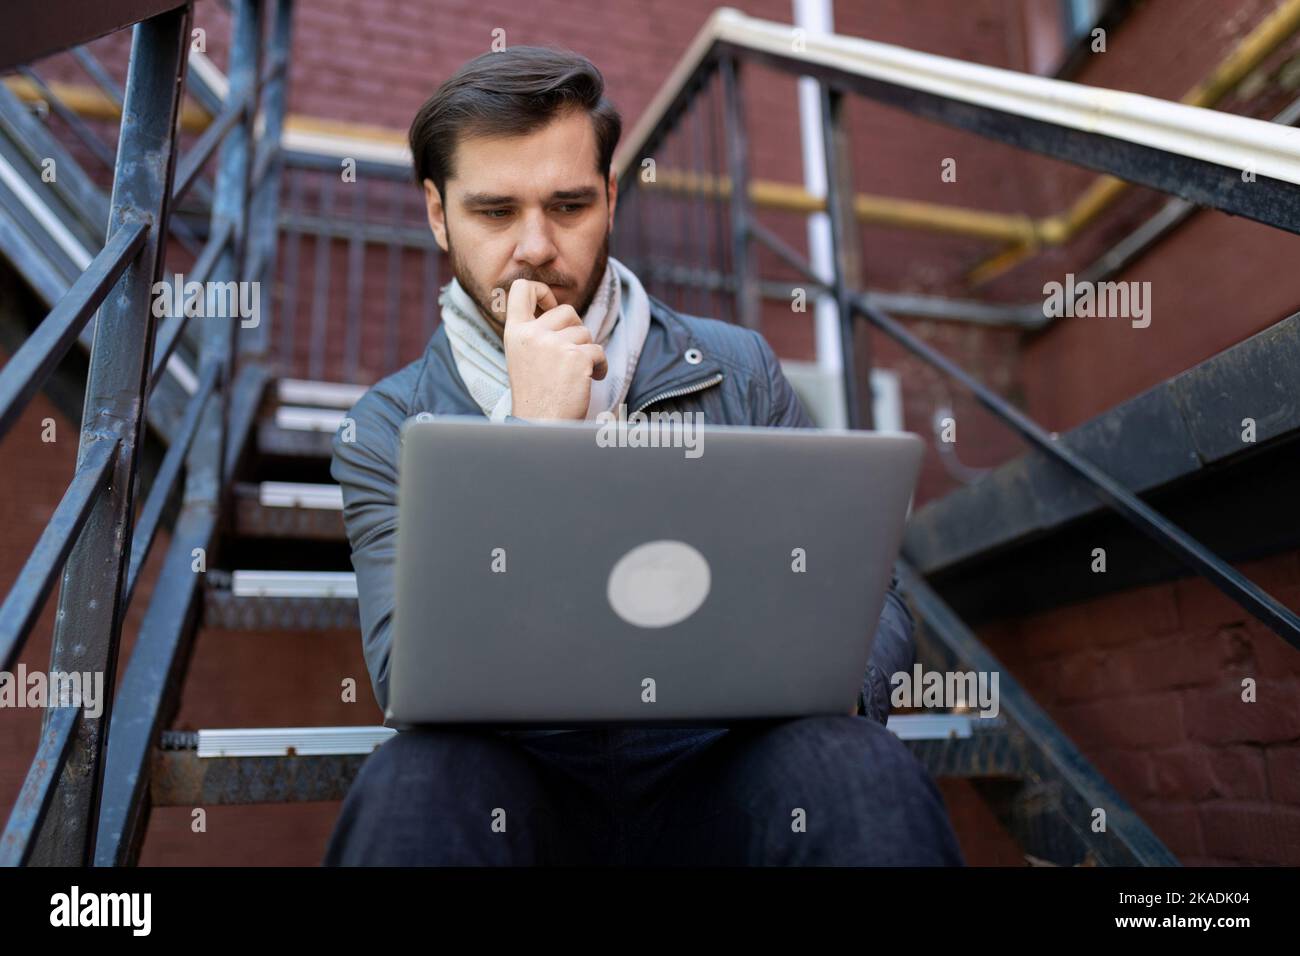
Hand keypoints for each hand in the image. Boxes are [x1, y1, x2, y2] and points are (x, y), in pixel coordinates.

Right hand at [503, 278, 606, 420]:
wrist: (540, 425)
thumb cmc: (535, 396)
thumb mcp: (522, 357)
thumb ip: (534, 333)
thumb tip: (560, 312)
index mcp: (515, 333)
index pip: (521, 289)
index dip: (542, 291)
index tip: (550, 306)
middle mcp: (532, 334)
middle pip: (567, 311)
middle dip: (576, 330)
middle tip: (572, 354)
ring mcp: (554, 344)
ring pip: (585, 333)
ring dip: (588, 352)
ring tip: (577, 374)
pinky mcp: (576, 357)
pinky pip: (599, 351)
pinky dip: (599, 366)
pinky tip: (590, 380)